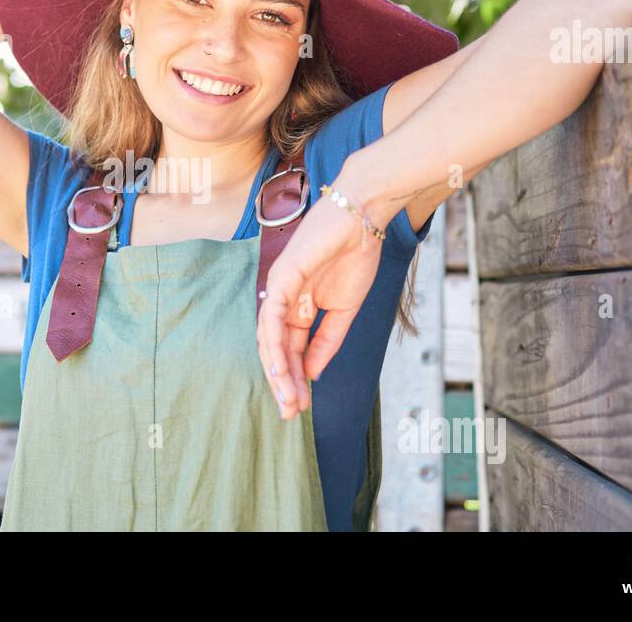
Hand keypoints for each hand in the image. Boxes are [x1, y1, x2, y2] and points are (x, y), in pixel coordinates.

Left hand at [256, 182, 389, 420]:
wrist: (362, 218)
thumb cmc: (355, 256)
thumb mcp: (344, 311)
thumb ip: (327, 342)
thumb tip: (312, 374)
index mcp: (297, 307)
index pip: (289, 350)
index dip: (294, 379)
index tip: (302, 407)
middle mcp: (283, 301)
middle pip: (274, 350)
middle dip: (283, 384)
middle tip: (291, 414)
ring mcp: (278, 289)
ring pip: (269, 340)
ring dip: (278, 373)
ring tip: (289, 400)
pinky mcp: (280, 277)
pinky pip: (272, 318)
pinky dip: (275, 346)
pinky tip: (282, 371)